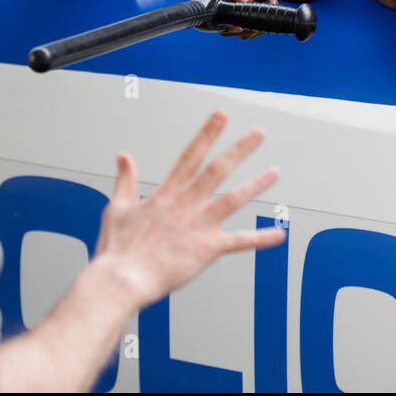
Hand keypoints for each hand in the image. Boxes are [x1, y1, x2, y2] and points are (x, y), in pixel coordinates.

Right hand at [91, 111, 284, 307]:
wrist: (122, 280)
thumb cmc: (117, 249)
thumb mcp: (117, 208)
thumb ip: (125, 180)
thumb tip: (123, 156)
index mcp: (166, 193)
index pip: (191, 155)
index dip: (208, 133)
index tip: (222, 116)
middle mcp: (186, 205)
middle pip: (218, 170)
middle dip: (240, 149)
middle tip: (259, 133)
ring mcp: (199, 226)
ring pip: (234, 199)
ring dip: (256, 184)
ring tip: (274, 172)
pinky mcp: (207, 249)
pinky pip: (239, 242)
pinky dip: (260, 239)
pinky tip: (279, 235)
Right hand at [206, 0, 290, 37]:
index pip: (211, 2)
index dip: (223, 16)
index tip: (240, 22)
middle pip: (220, 18)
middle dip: (243, 21)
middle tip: (261, 9)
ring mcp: (230, 0)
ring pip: (232, 25)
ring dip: (253, 22)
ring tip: (268, 2)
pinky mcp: (239, 8)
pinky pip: (242, 25)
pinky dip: (257, 22)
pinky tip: (267, 5)